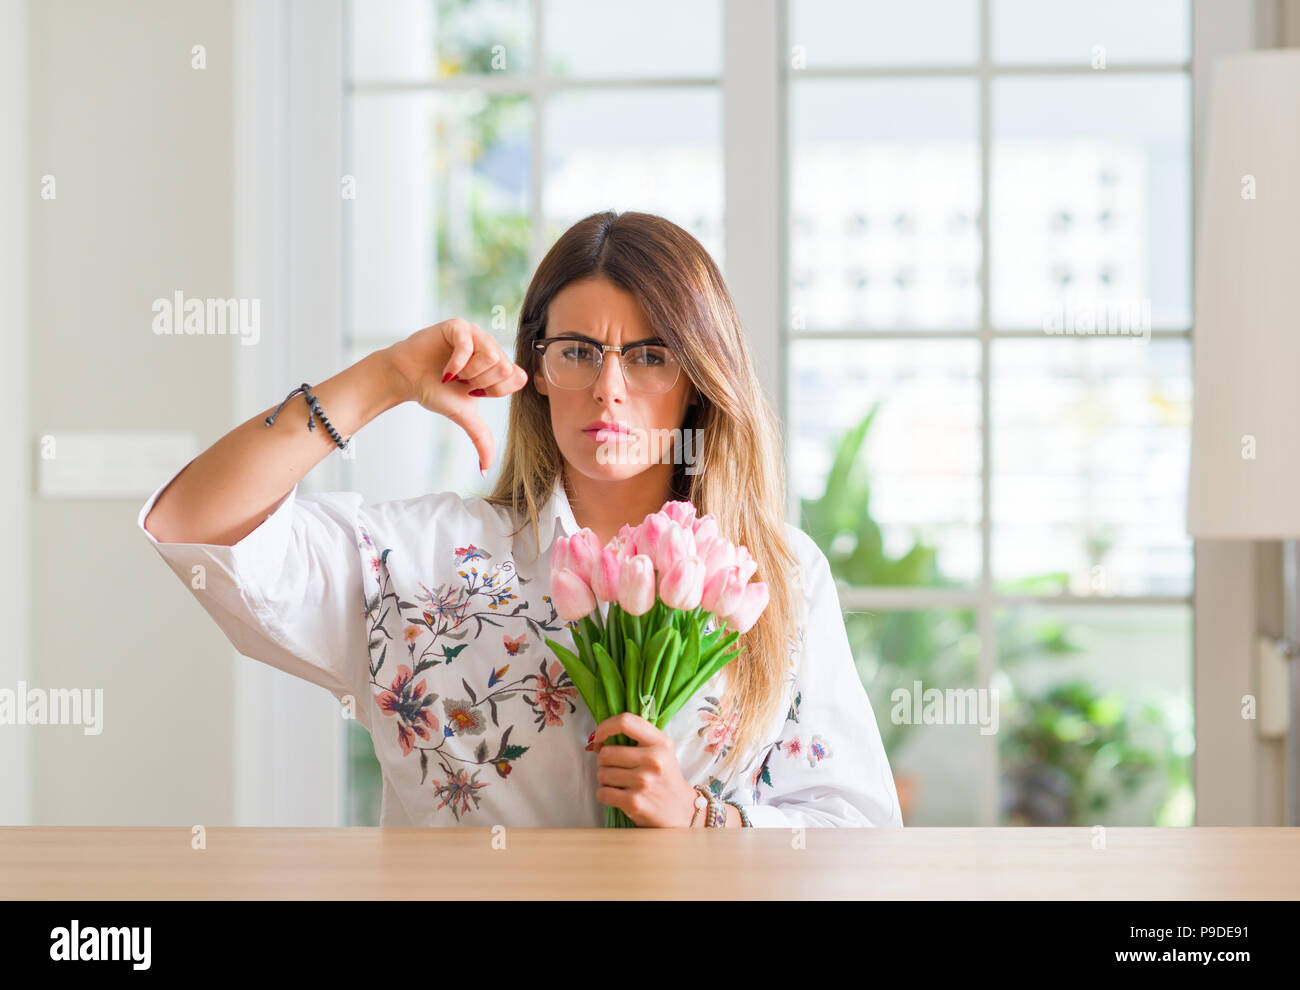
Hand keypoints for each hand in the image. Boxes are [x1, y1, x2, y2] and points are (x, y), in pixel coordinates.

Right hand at [385, 318, 529, 471]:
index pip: (516, 378)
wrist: (406, 379)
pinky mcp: (458, 326)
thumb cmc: (435, 391)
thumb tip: (486, 468)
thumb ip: (480, 437)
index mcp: (498, 364)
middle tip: (461, 381)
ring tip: (453, 374)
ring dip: (468, 373)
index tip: (472, 391)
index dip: (492, 390)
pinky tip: (446, 370)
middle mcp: (491, 346)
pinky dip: (457, 364)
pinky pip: (469, 345)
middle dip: (479, 382)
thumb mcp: (463, 415)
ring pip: (491, 356)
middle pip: (504, 368)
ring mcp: (475, 334)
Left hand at [590, 712, 697, 827]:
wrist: (683, 811)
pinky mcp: (635, 802)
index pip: (625, 722)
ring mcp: (644, 781)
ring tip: (621, 783)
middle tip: (616, 768)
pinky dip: (605, 795)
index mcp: (660, 742)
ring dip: (605, 780)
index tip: (599, 738)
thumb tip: (596, 740)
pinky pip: (603, 793)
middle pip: (606, 752)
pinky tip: (619, 796)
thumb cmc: (665, 778)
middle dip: (604, 762)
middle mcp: (653, 760)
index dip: (604, 727)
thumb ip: (636, 739)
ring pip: (602, 773)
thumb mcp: (661, 751)